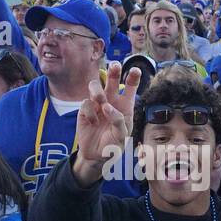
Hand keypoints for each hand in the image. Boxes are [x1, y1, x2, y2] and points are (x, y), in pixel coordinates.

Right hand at [72, 62, 139, 182]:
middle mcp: (112, 101)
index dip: (133, 78)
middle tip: (115, 66)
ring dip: (97, 90)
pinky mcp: (85, 110)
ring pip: (95, 86)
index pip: (130, 87)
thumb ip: (118, 121)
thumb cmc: (113, 144)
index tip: (136, 70)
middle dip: (114, 71)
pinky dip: (89, 112)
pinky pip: (85, 103)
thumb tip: (106, 107)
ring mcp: (97, 104)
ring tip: (101, 101)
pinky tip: (92, 122)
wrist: (96, 155)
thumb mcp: (122, 136)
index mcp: (125, 105)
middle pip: (113, 80)